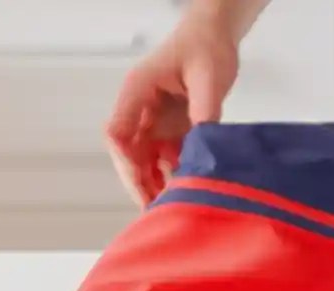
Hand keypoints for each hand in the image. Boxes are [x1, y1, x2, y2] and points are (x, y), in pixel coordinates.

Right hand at [106, 13, 239, 205]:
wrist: (215, 37)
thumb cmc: (206, 47)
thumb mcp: (208, 76)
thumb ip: (205, 108)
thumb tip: (203, 143)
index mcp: (138, 91)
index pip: (117, 131)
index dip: (125, 160)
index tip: (141, 182)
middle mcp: (140, 109)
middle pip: (128, 153)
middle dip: (138, 182)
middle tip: (154, 210)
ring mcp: (154, 121)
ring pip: (145, 160)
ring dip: (154, 184)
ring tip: (168, 210)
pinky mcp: (170, 129)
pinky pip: (165, 158)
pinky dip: (172, 176)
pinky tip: (184, 194)